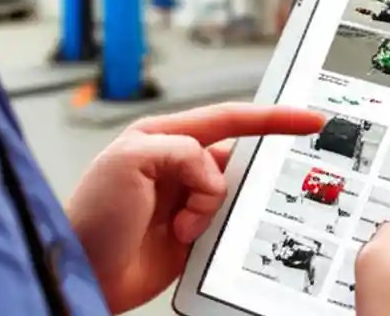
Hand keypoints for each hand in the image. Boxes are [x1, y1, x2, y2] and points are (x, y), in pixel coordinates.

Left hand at [66, 103, 324, 312]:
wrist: (82, 274)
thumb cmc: (90, 217)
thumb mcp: (129, 162)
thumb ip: (180, 152)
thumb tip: (212, 173)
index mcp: (162, 137)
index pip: (227, 118)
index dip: (271, 117)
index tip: (307, 118)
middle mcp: (177, 165)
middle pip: (233, 161)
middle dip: (235, 180)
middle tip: (207, 199)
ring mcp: (186, 201)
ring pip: (232, 196)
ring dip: (214, 213)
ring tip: (181, 228)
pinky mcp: (192, 234)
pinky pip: (225, 227)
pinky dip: (216, 234)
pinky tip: (186, 241)